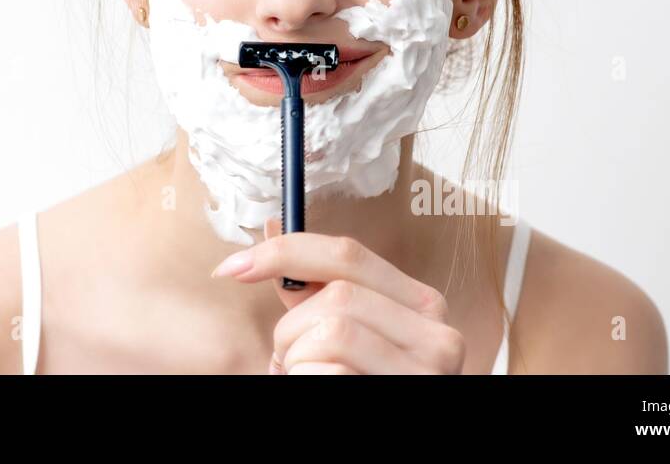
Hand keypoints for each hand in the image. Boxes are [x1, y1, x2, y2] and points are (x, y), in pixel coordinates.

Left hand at [212, 216, 465, 373]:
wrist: (395, 442)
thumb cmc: (361, 382)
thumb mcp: (345, 334)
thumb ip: (312, 290)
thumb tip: (271, 227)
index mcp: (420, 305)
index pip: (347, 253)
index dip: (283, 252)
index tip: (232, 268)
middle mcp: (437, 333)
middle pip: (336, 296)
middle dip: (291, 328)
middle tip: (287, 358)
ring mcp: (428, 371)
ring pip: (332, 333)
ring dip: (298, 360)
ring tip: (305, 376)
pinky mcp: (407, 394)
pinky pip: (332, 374)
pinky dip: (306, 381)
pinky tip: (318, 390)